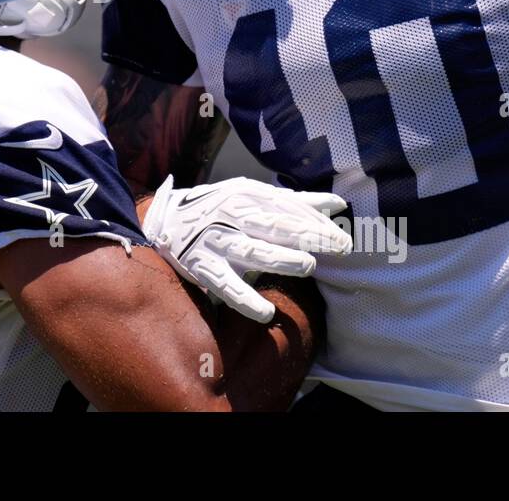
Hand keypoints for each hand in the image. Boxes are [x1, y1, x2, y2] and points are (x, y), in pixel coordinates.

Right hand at [141, 175, 351, 322]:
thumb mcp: (251, 198)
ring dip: (280, 258)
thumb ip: (294, 203)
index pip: (286, 207)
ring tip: (308, 266)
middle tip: (339, 247)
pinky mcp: (202, 267)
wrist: (165, 222)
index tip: (343, 237)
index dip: (315, 222)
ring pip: (252, 251)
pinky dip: (245, 300)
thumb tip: (338, 203)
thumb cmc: (220, 211)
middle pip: (274, 225)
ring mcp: (215, 242)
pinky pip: (225, 286)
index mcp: (246, 195)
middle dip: (308, 236)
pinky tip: (266, 312)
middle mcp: (230, 215)